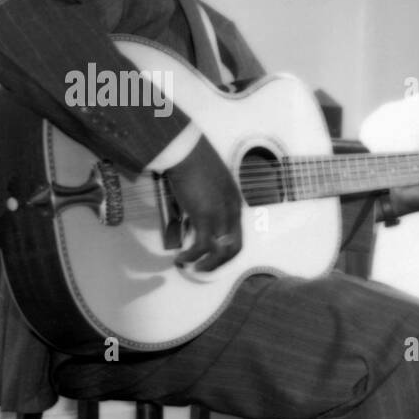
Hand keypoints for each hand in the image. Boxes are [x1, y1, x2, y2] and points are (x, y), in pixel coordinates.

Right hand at [166, 136, 242, 271]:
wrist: (186, 150)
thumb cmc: (193, 159)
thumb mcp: (207, 182)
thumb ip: (206, 198)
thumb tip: (192, 211)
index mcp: (235, 200)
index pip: (237, 232)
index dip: (226, 248)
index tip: (211, 254)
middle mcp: (233, 210)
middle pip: (235, 246)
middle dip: (220, 262)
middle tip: (204, 268)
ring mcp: (221, 215)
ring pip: (222, 251)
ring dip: (207, 264)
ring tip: (193, 268)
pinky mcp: (205, 217)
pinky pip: (202, 246)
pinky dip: (192, 257)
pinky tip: (181, 259)